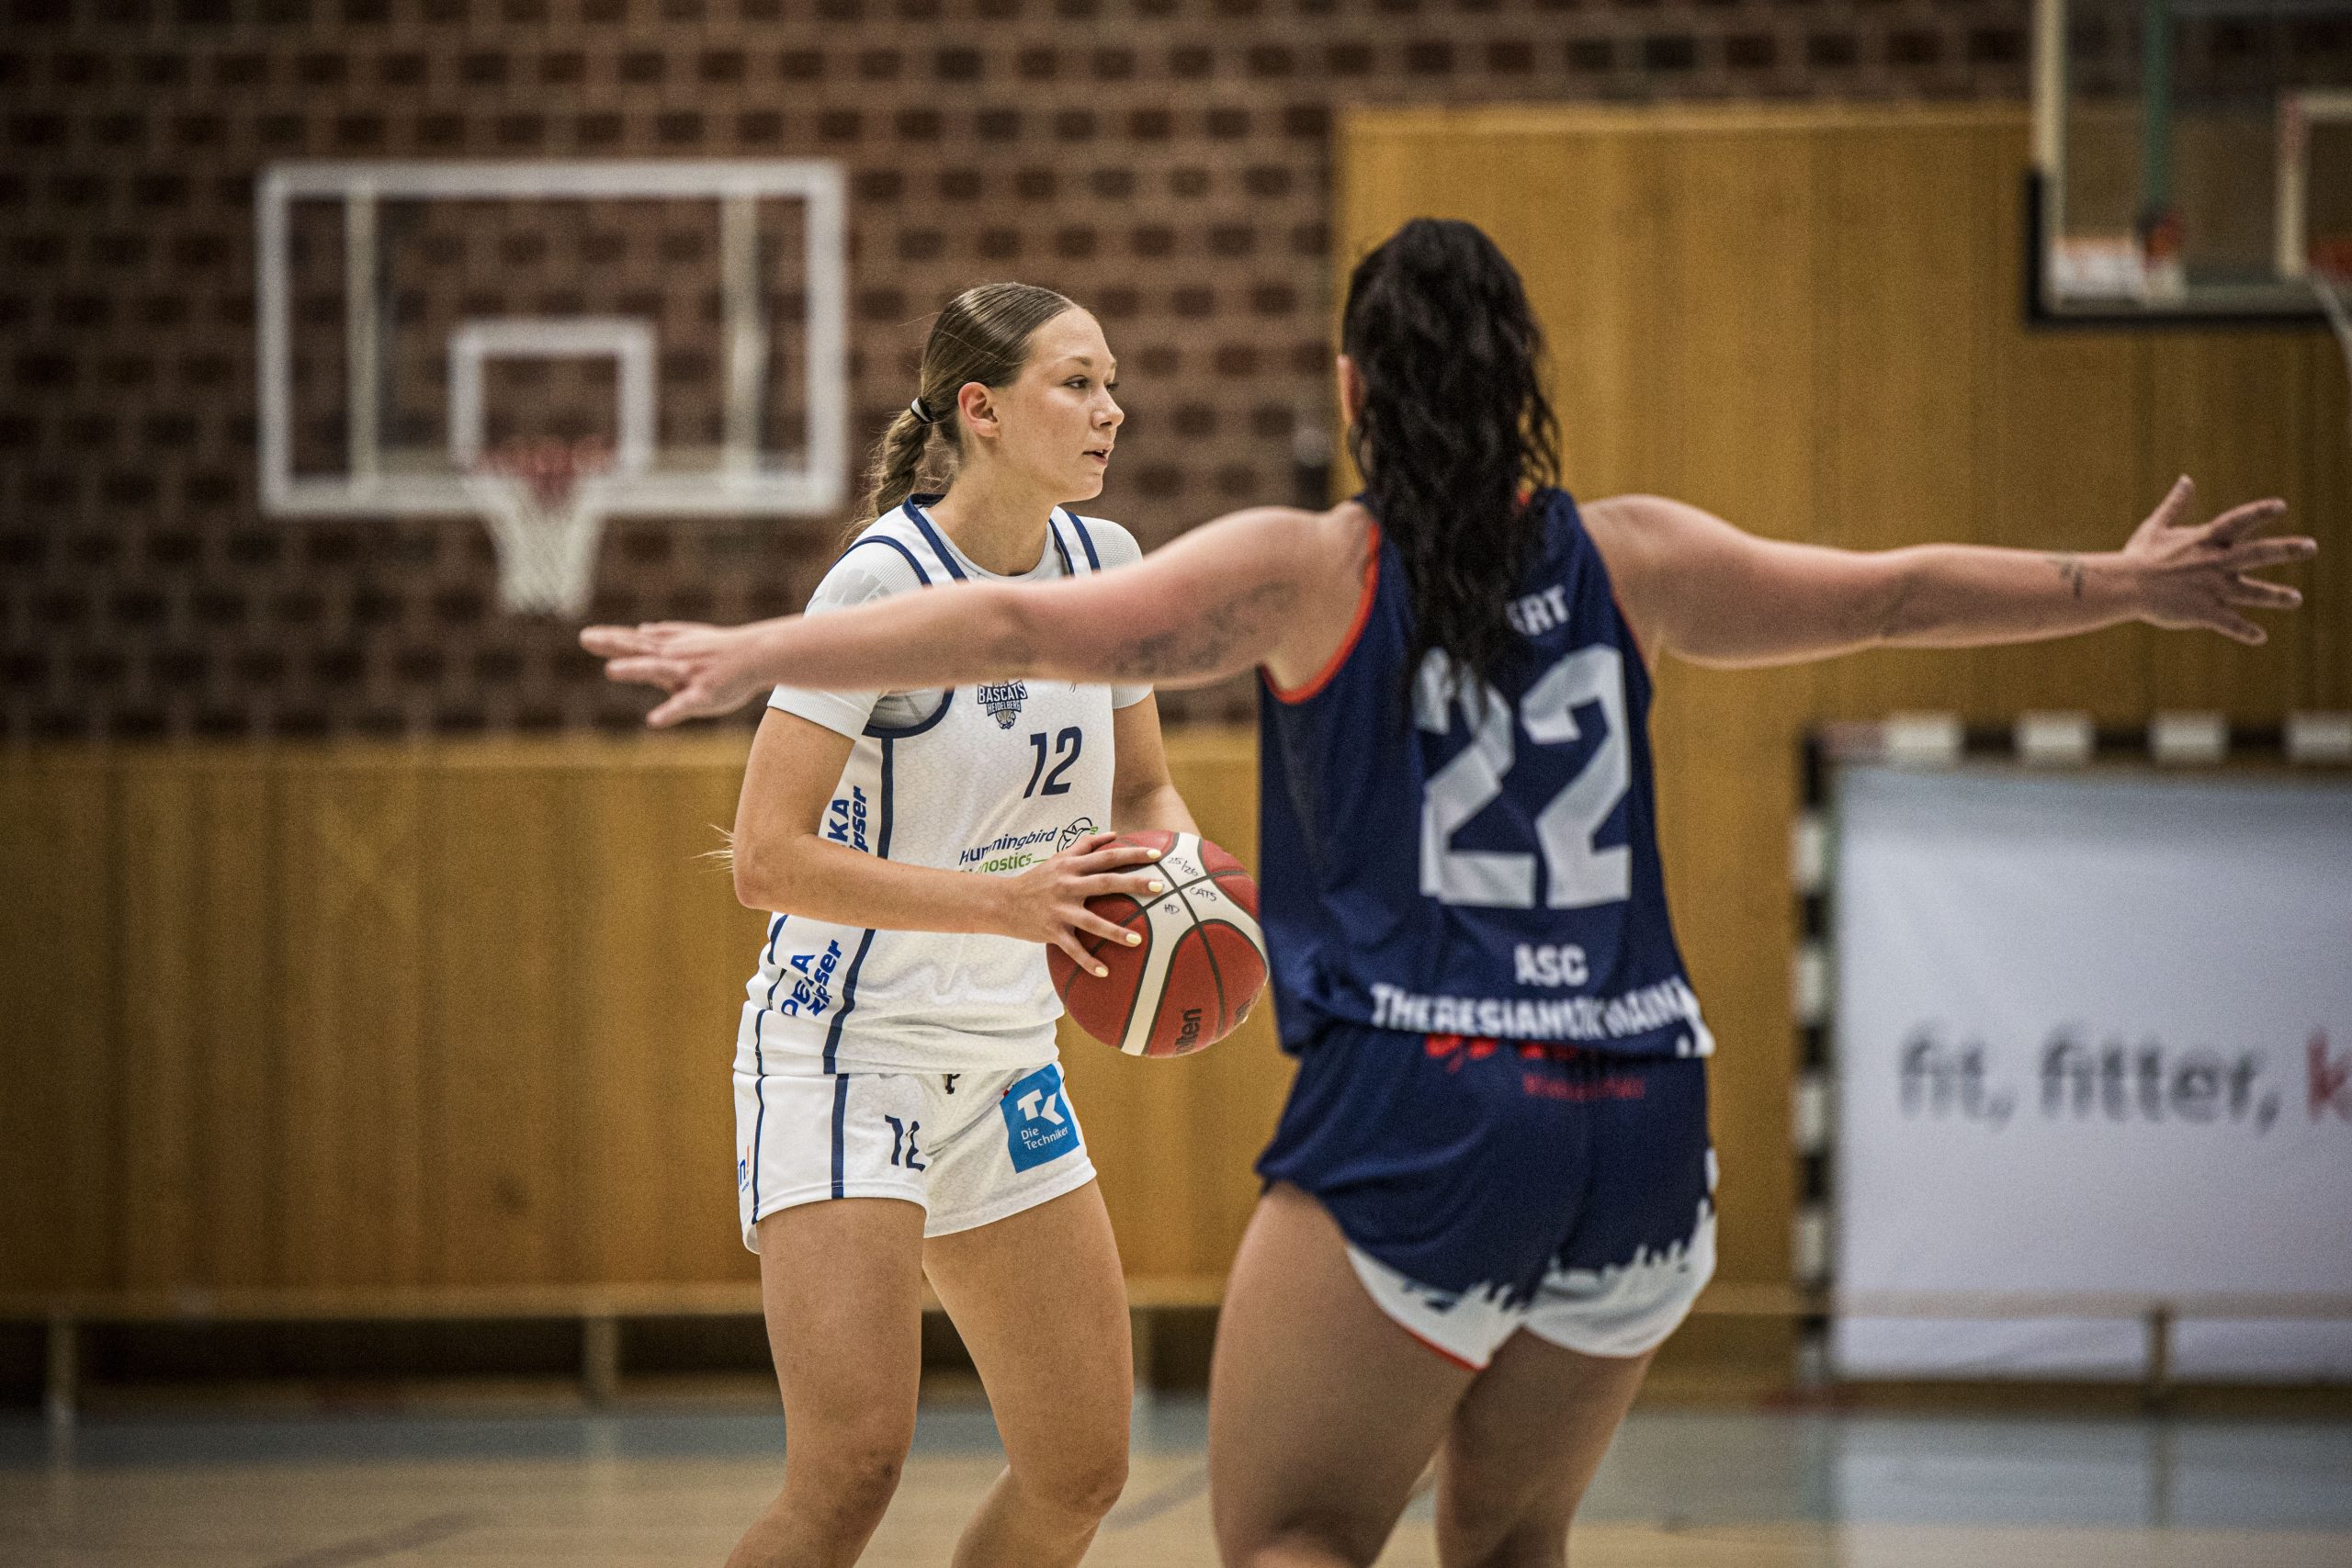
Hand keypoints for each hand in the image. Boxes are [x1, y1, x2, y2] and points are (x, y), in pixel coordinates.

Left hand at [580, 621, 772, 726]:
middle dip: (614, 646)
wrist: (758, 654)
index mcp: (670, 649)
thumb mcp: (693, 636)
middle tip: (585, 639)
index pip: (636, 642)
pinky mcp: (705, 693)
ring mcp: (689, 674)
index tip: (586, 636)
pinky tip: (654, 720)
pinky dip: (670, 710)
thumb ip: (667, 634)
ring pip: (659, 670)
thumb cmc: (724, 648)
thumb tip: (643, 628)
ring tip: (610, 670)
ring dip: (635, 669)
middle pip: (640, 650)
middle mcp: (675, 659)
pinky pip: (685, 703)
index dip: (611, 639)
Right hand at [993, 832, 1166, 976]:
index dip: (1132, 854)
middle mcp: (1067, 886)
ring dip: (1115, 931)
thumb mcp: (1058, 858)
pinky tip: (1105, 972)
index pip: (1107, 857)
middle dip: (1134, 883)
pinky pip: (1072, 949)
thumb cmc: (1036, 880)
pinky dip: (1088, 961)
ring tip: (1138, 940)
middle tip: (1160, 887)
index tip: (1157, 854)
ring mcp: (1059, 910)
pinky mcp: (1052, 931)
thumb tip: (1114, 833)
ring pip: (1091, 922)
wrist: (1002, 902)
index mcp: (1071, 867)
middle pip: (1105, 883)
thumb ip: (1085, 845)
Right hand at [2122, 477, 2315, 644]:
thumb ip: (2175, 505)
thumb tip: (2185, 480)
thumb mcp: (2156, 526)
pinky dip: (2245, 631)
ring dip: (2275, 596)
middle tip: (2311, 547)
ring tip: (2295, 599)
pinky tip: (2259, 637)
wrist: (2123, 586)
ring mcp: (2212, 588)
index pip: (2238, 521)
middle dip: (2287, 549)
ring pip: (2252, 592)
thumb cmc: (2138, 556)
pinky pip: (2230, 623)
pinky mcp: (2204, 611)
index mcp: (2205, 540)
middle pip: (2258, 553)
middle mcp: (2215, 562)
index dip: (2260, 512)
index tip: (2281, 507)